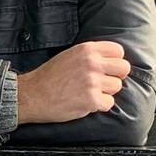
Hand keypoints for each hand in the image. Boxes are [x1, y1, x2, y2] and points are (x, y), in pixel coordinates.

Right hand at [14, 40, 130, 124]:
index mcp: (87, 50)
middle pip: (123, 68)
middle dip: (115, 76)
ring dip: (106, 92)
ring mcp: (92, 82)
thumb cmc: (48, 77)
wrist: (31, 95)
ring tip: (90, 93)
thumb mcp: (69, 55)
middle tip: (104, 83)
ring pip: (117, 87)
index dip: (114, 61)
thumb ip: (89, 55)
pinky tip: (86, 103)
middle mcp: (92, 63)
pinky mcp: (91, 100)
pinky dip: (100, 106)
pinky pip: (109, 103)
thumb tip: (109, 60)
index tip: (108, 69)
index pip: (118, 51)